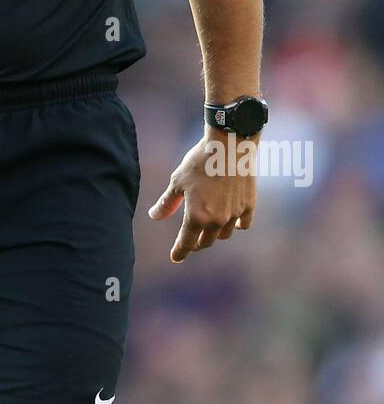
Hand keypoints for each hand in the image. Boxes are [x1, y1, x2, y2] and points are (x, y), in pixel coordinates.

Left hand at [148, 128, 257, 262]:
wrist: (229, 145)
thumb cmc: (199, 161)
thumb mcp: (177, 181)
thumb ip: (167, 203)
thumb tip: (154, 216)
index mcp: (196, 216)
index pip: (186, 243)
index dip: (179, 252)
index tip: (176, 258)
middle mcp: (217, 220)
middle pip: (205, 242)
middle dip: (196, 243)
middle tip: (191, 240)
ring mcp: (235, 214)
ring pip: (223, 234)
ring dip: (214, 233)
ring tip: (208, 225)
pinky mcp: (249, 205)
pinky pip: (243, 224)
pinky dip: (236, 224)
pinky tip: (231, 220)